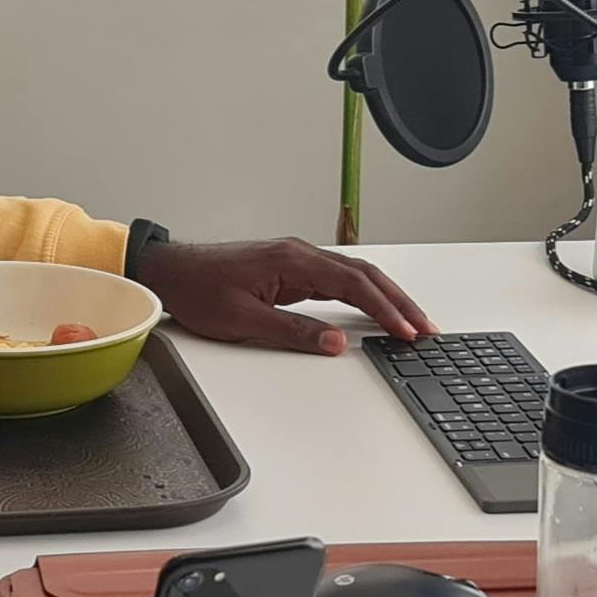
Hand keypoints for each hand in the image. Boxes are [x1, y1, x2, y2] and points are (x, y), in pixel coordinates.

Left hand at [135, 237, 430, 355]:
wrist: (169, 272)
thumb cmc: (198, 291)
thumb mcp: (243, 320)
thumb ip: (293, 332)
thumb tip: (336, 343)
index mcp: (292, 260)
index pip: (353, 284)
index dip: (386, 309)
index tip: (408, 331)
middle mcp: (300, 254)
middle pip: (364, 275)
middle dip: (399, 301)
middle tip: (426, 328)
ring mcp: (296, 260)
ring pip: (354, 275)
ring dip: (385, 297)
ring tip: (411, 322)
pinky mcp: (290, 270)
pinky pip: (337, 280)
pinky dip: (363, 296)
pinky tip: (376, 311)